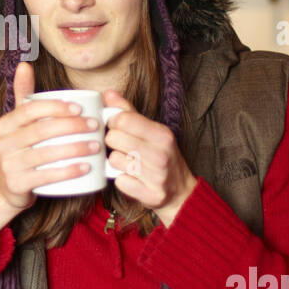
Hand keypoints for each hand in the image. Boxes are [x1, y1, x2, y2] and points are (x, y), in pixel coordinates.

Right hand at [0, 62, 101, 215]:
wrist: (7, 187)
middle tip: (95, 126)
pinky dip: (68, 171)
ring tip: (96, 145)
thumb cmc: (21, 149)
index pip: (31, 109)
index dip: (56, 106)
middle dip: (72, 126)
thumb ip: (23, 94)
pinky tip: (85, 167)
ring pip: (46, 153)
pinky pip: (46, 176)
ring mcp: (9, 164)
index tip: (80, 107)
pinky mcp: (17, 183)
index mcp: (5, 123)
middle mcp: (3, 142)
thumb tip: (25, 64)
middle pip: (41, 130)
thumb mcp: (19, 122)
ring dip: (75, 148)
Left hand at [102, 89, 197, 226]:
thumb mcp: (152, 131)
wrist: (180, 191)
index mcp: (162, 134)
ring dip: (117, 162)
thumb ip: (129, 112)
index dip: (113, 122)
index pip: (123, 118)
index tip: (117, 127)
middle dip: (113, 142)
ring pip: (114, 160)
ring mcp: (157, 176)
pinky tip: (132, 178)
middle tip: (122, 147)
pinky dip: (122, 180)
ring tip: (129, 163)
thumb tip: (108, 94)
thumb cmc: (162, 156)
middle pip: (113, 138)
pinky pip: (119, 182)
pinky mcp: (151, 195)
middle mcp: (161, 154)